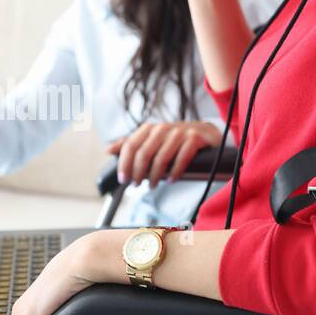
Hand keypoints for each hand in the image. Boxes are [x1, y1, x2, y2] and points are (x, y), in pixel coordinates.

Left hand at [107, 121, 222, 186]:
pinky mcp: (195, 138)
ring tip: (152, 186)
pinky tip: (171, 180)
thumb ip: (131, 145)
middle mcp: (163, 128)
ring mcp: (180, 132)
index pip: (130, 145)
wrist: (206, 134)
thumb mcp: (152, 140)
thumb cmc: (175, 141)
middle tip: (136, 185)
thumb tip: (109, 150)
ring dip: (154, 176)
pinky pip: (181, 158)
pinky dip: (174, 172)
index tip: (123, 180)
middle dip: (138, 172)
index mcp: (149, 129)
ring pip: (161, 157)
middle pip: (143, 153)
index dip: (124, 164)